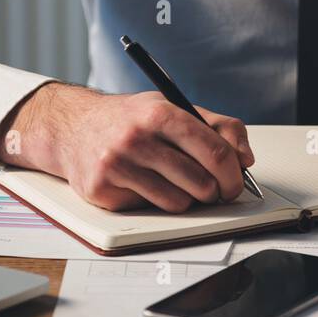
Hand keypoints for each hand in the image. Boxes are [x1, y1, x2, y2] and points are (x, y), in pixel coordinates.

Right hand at [0, 81, 253, 212]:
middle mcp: (136, 138)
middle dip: (214, 191)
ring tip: (174, 181)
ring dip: (185, 198)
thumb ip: (216, 126)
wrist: (72, 127)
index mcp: (160, 114)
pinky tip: (142, 182)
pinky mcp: (102, 190)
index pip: (214, 151)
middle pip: (200, 182)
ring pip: (178, 202)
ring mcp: (117, 166)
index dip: (233, 173)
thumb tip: (245, 157)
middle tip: (213, 189)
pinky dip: (154, 201)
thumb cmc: (130, 119)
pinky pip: (149, 209)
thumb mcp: (171, 107)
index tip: (236, 181)